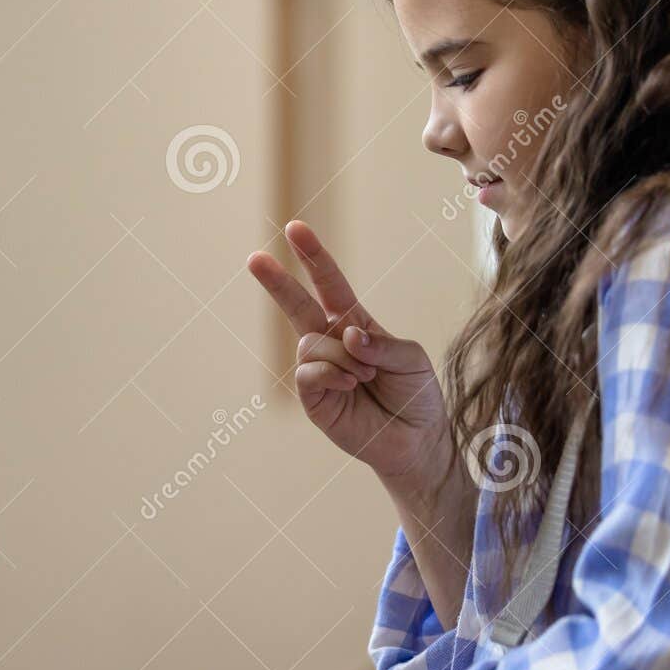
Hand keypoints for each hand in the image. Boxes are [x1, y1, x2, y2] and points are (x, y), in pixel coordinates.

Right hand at [249, 220, 451, 483]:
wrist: (416, 441)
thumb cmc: (416, 395)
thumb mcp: (411, 358)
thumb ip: (380, 343)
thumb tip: (346, 336)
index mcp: (353, 324)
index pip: (329, 284)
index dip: (313, 256)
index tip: (295, 229)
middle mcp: (330, 343)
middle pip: (297, 305)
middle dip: (276, 281)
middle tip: (253, 258)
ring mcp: (318, 370)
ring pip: (311, 344)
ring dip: (343, 357)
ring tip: (366, 376)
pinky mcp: (312, 398)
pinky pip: (308, 372)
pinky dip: (332, 374)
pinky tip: (352, 386)